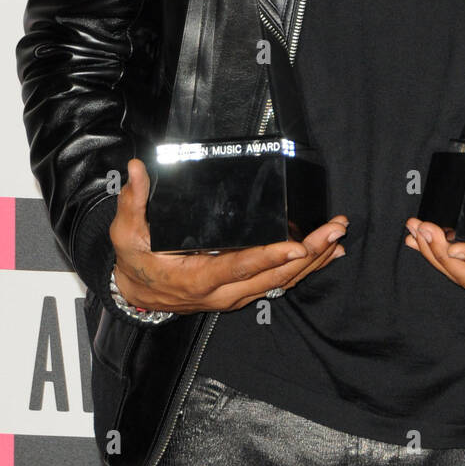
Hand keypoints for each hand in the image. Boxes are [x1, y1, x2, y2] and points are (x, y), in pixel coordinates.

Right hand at [110, 157, 347, 313]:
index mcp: (197, 279)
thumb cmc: (136, 262)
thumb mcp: (126, 234)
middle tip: (332, 231)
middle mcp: (222, 292)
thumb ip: (134, 201)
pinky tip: (327, 254)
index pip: (238, 268)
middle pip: (272, 277)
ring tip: (337, 238)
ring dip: (314, 260)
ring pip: (281, 283)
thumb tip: (136, 169)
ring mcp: (235, 296)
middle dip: (308, 254)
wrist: (137, 294)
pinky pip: (279, 283)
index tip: (296, 245)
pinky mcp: (243, 292)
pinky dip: (306, 269)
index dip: (268, 257)